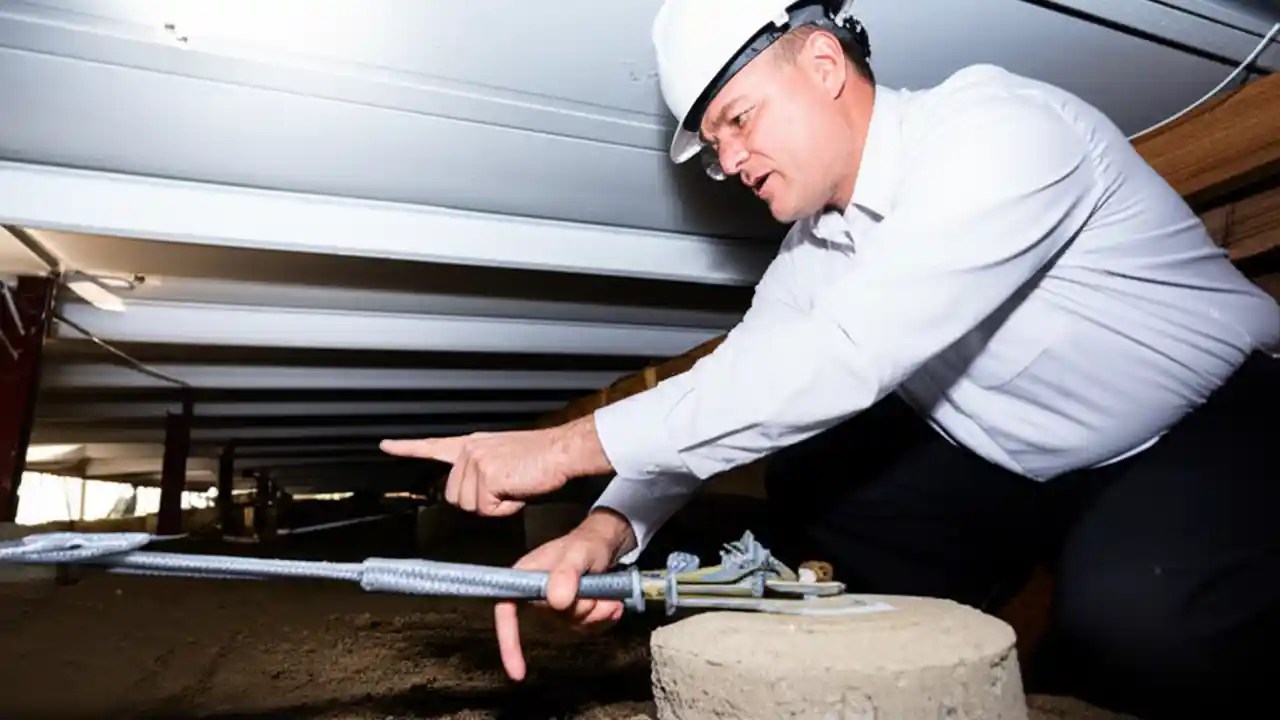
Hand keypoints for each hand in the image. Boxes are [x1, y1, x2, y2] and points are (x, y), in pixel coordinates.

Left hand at [379, 417, 611, 516]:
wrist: (560, 451)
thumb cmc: (540, 459)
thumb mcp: (504, 460)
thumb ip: (481, 473)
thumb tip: (475, 494)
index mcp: (472, 445)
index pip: (433, 446)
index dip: (407, 448)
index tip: (386, 445)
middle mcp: (468, 451)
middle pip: (455, 497)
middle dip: (481, 501)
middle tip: (508, 487)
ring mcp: (474, 462)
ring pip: (470, 506)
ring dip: (495, 505)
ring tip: (515, 485)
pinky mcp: (485, 475)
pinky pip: (487, 509)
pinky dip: (505, 508)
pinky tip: (517, 490)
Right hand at [494, 509, 636, 681]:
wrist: (605, 545)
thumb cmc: (586, 544)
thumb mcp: (579, 552)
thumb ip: (567, 573)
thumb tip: (555, 602)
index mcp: (525, 577)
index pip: (507, 612)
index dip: (508, 641)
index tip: (517, 672)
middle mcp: (536, 596)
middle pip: (552, 620)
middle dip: (581, 609)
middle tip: (598, 591)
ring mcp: (555, 609)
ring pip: (573, 627)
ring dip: (597, 614)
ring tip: (609, 596)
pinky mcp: (574, 616)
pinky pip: (588, 629)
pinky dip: (604, 619)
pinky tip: (613, 605)